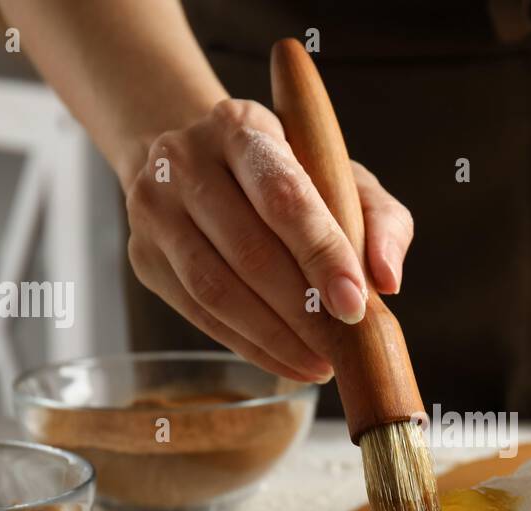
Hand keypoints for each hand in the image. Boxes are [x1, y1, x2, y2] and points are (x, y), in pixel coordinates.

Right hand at [124, 99, 413, 381]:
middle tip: (342, 346)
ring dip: (275, 337)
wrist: (198, 164)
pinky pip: (198, 314)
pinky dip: (249, 345)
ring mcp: (154, 209)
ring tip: (320, 362)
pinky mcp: (144, 255)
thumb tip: (386, 279)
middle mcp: (185, 160)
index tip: (354, 304)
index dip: (321, 254)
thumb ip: (380, 220)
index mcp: (241, 127)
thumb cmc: (285, 176)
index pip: (283, 197)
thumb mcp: (342, 178)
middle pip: (248, 250)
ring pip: (215, 289)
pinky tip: (288, 362)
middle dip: (302, 311)